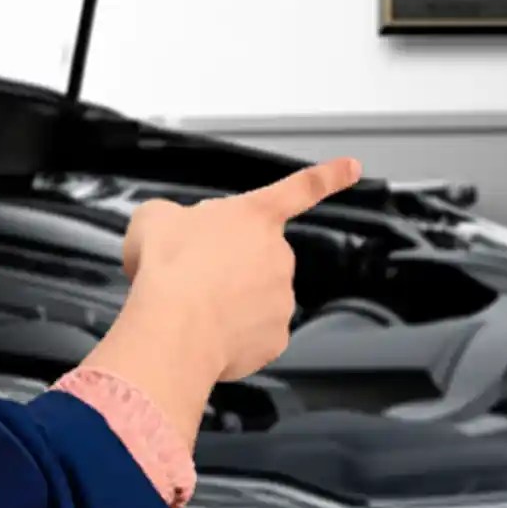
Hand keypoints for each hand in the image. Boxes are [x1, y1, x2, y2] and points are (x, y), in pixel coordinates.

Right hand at [122, 157, 362, 379]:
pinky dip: (232, 336)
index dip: (328, 176)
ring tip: (193, 306)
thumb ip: (170, 217)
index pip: (300, 188)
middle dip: (232, 263)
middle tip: (193, 275)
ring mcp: (281, 299)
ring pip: (255, 297)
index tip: (353, 168)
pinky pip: (253, 334)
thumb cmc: (167, 269)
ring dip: (230, 300)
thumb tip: (168, 231)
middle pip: (257, 255)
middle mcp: (277, 255)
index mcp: (255, 216)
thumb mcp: (153, 219)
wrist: (174, 329)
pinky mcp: (274, 339)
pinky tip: (205, 333)